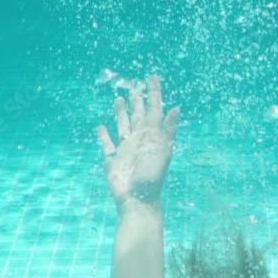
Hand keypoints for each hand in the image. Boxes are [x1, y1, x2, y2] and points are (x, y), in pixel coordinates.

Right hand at [96, 75, 179, 209]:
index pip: (154, 108)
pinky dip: (103, 135)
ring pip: (123, 125)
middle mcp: (139, 139)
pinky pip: (107, 144)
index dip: (154, 93)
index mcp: (152, 135)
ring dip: (121, 112)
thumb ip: (167, 129)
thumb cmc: (151, 177)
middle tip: (135, 83)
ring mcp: (125, 149)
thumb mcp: (162, 150)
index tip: (152, 77)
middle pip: (138, 114)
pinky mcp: (112, 159)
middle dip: (137, 99)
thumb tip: (176, 107)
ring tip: (119, 98)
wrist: (137, 199)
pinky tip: (100, 127)